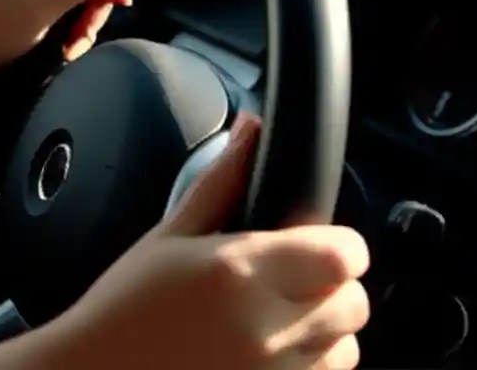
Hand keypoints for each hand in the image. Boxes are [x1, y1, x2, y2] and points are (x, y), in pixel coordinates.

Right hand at [36, 114, 370, 369]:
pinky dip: (308, 365)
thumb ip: (221, 181)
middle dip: (332, 287)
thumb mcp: (168, 237)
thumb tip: (250, 131)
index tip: (317, 243)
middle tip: (291, 281)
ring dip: (323, 332)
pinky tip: (265, 351)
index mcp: (238, 272)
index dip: (338, 244)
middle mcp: (264, 328)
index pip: (343, 254)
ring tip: (274, 321)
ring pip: (345, 348)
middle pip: (354, 303)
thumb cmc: (122, 311)